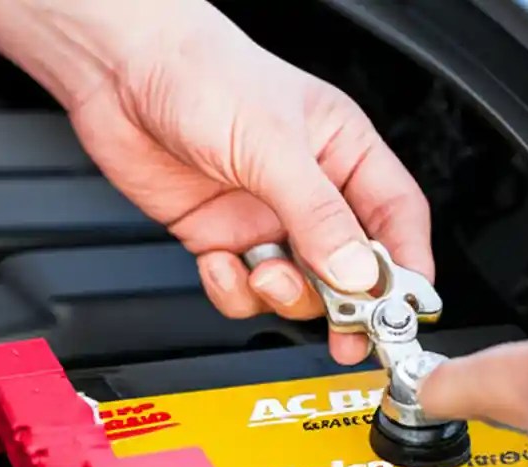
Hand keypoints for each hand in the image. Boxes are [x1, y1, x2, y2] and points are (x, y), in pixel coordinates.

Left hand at [60, 3, 431, 363]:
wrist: (121, 71)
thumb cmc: (202, 73)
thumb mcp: (271, 144)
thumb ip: (316, 214)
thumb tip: (357, 272)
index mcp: (343, 152)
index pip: (396, 218)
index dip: (406, 267)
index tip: (405, 308)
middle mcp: (309, 190)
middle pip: (349, 268)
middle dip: (344, 302)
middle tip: (341, 332)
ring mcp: (264, 218)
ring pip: (296, 288)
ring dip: (282, 297)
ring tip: (264, 275)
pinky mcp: (219, 237)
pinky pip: (241, 289)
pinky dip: (231, 291)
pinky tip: (218, 264)